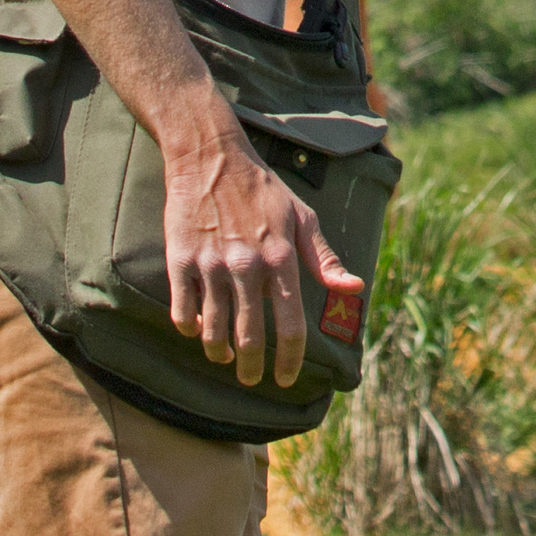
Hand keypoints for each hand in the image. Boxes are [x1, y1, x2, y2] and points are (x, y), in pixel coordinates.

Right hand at [160, 118, 361, 388]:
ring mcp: (211, 264)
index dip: (290, 360)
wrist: (211, 156)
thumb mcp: (302, 216)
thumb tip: (355, 288)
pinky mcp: (181, 260)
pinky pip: (183, 312)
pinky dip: (190, 329)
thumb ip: (324, 258)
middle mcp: (247, 265)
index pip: (291, 324)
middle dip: (253, 368)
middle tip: (252, 379)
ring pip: (213, 332)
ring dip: (219, 353)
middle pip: (250, 337)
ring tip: (225, 357)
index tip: (286, 379)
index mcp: (281, 257)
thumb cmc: (262, 189)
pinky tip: (198, 329)